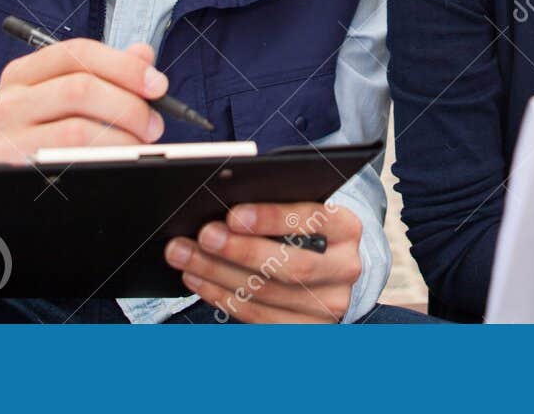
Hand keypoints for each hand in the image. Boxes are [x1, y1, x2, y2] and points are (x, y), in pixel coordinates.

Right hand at [0, 38, 168, 163]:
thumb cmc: (40, 136)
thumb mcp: (63, 99)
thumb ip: (104, 73)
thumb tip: (143, 54)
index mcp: (24, 73)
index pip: (78, 52)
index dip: (125, 66)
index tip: (158, 85)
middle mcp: (9, 101)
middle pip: (81, 88)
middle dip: (129, 106)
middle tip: (154, 125)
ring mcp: (6, 138)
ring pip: (78, 130)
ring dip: (122, 139)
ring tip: (138, 147)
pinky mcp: (13, 171)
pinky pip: (68, 163)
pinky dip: (103, 161)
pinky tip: (115, 163)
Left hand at [164, 201, 363, 323]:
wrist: (327, 268)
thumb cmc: (303, 229)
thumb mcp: (299, 209)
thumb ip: (274, 204)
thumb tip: (226, 207)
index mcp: (347, 227)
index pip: (312, 219)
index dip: (270, 218)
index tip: (232, 215)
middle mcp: (345, 268)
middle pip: (289, 266)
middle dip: (239, 251)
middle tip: (203, 236)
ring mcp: (329, 304)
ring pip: (268, 294)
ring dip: (218, 274)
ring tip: (186, 256)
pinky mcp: (307, 329)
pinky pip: (259, 318)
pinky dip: (223, 297)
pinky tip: (199, 280)